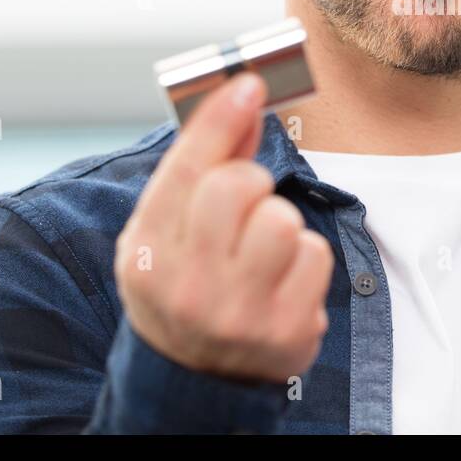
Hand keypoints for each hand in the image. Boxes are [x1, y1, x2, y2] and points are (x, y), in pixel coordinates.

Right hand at [114, 71, 333, 383]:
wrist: (195, 378)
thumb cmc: (183, 284)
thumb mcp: (168, 232)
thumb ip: (204, 168)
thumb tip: (243, 104)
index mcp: (145, 252)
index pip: (186, 169)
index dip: (219, 119)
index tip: (248, 82)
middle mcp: (185, 285)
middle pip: (236, 186)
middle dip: (251, 182)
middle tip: (246, 205)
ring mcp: (236, 313)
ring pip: (282, 219)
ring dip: (280, 225)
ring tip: (262, 254)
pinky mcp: (285, 331)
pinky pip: (314, 254)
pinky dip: (305, 260)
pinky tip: (282, 282)